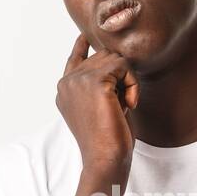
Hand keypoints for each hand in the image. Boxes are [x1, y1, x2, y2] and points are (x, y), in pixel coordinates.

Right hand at [56, 32, 138, 171]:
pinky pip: (123, 66)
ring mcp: (78, 80)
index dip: (81, 46)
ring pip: (114, 59)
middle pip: (103, 57)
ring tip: (124, 105)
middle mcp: (67, 82)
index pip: (74, 59)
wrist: (105, 158)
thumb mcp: (101, 107)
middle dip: (120, 76)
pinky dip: (132, 83)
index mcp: (65, 90)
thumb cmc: (108, 139)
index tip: (84, 37)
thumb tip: (113, 58)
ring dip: (127, 80)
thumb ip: (100, 84)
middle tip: (122, 104)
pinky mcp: (93, 81)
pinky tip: (129, 104)